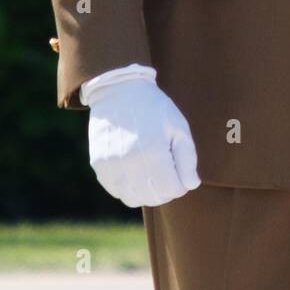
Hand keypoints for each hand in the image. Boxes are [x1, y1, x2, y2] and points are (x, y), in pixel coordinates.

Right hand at [85, 70, 200, 207]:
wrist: (119, 91)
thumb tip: (191, 185)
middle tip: (168, 173)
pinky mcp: (99, 165)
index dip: (182, 184)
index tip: (181, 172)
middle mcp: (130, 161)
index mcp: (154, 151)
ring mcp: (111, 165)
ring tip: (151, 174)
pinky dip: (128, 188)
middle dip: (166, 190)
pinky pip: (116, 191)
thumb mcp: (179, 126)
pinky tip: (134, 171)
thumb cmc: (154, 108)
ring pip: (133, 199)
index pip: (173, 189)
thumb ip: (187, 158)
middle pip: (154, 197)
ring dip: (146, 192)